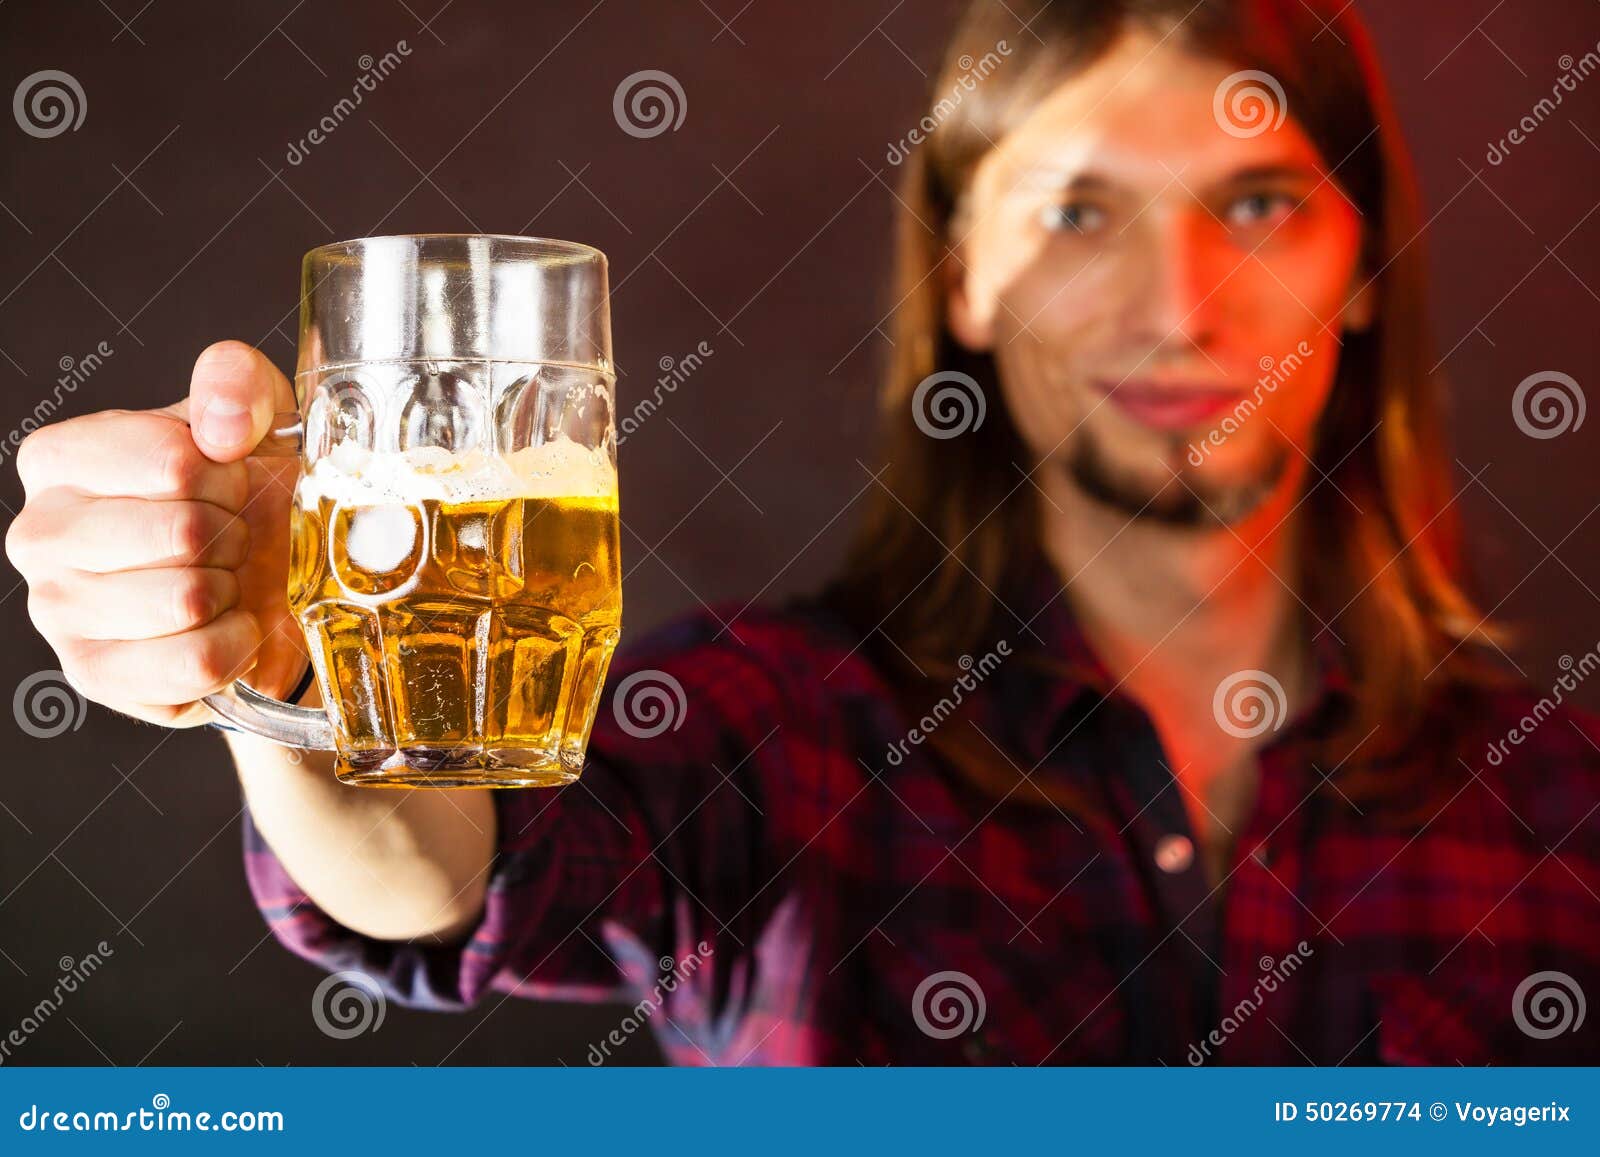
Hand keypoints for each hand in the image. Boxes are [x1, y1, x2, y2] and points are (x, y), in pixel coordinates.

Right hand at [7, 341, 304, 726]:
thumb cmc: (247, 496)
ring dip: (233, 591)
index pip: (174, 461)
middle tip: (229, 537)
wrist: (267, 582)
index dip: (229, 474)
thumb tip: (219, 424)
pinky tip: (226, 628)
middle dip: (234, 535)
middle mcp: (38, 534)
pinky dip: (235, 647)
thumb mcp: (255, 417)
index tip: (227, 480)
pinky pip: (194, 663)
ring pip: (187, 600)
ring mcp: (57, 612)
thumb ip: (237, 385)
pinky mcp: (94, 676)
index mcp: (60, 458)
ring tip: (222, 580)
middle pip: (184, 532)